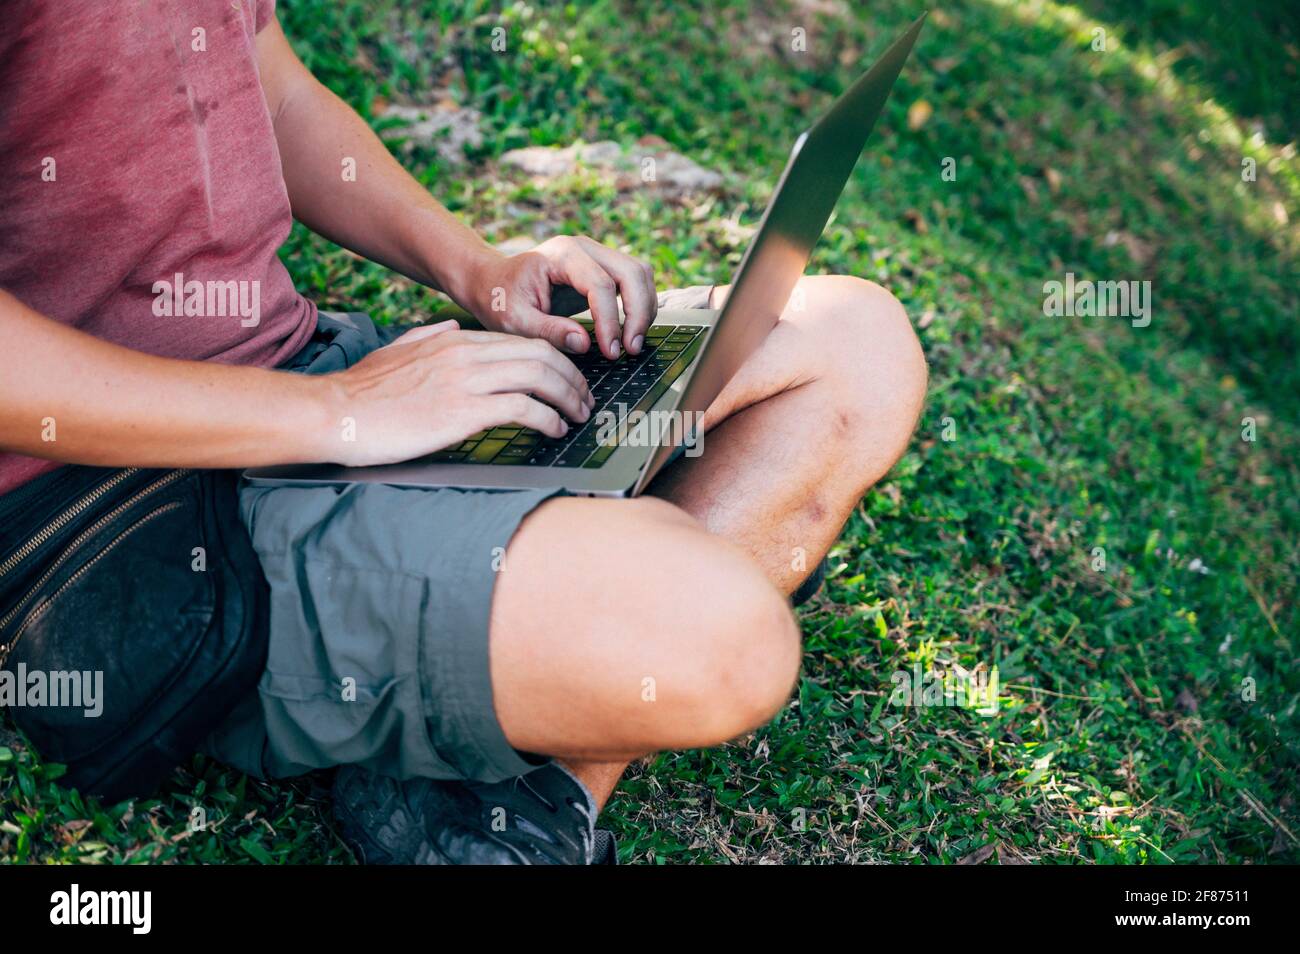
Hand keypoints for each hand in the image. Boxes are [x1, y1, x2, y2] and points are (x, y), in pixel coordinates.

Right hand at [319, 320, 594, 466]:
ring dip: (568, 398)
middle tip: (585, 400)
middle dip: (572, 378)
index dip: (555, 360)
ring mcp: (465, 381)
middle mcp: (465, 354)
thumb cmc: (362, 391)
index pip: (522, 341)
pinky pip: (523, 409)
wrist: (334, 413)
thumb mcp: (396, 350)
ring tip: (578, 416)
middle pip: (541, 355)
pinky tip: (555, 430)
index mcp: (453, 339)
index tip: (568, 380)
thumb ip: (426, 335)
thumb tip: (449, 324)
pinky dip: (548, 419)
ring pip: (540, 377)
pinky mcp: (463, 412)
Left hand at [465, 236, 657, 359]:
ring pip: (640, 273)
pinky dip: (639, 305)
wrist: (493, 282)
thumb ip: (549, 331)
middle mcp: (583, 248)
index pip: (601, 284)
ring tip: (632, 343)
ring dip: (644, 308)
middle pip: (632, 272)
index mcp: (561, 254)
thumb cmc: (500, 299)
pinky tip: (628, 331)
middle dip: (638, 312)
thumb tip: (585, 343)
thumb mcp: (515, 320)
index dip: (611, 320)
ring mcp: (595, 254)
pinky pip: (634, 280)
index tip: (611, 352)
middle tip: (631, 349)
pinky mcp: (601, 267)